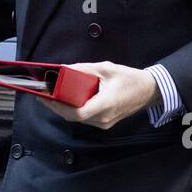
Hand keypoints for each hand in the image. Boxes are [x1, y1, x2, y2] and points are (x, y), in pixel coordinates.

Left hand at [33, 61, 156, 129]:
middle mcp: (103, 119)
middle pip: (73, 117)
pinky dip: (72, 110)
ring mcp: (104, 123)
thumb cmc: (130, 79)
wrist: (149, 91)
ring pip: (77, 119)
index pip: (77, 112)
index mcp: (105, 105)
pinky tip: (65, 100)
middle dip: (55, 106)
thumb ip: (84, 69)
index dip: (58, 106)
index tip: (46, 96)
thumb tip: (63, 69)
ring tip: (50, 95)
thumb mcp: (106, 68)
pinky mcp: (104, 123)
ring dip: (62, 108)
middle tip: (42, 94)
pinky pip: (84, 118)